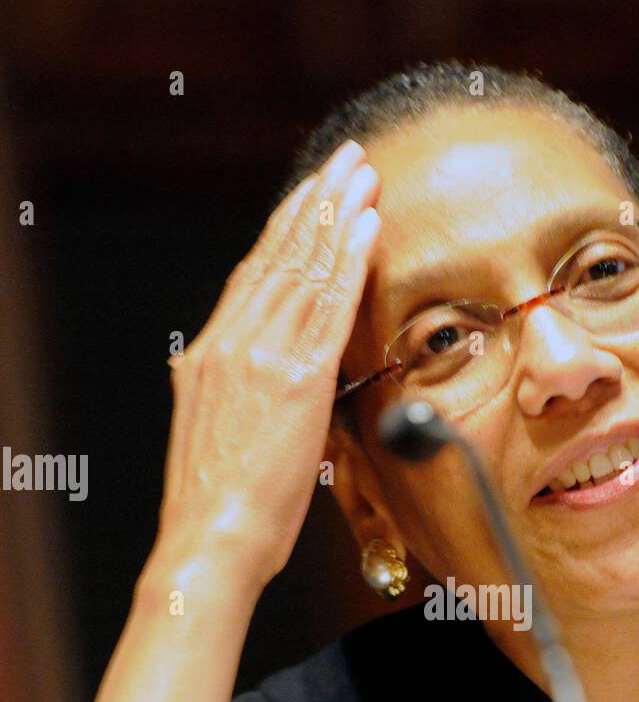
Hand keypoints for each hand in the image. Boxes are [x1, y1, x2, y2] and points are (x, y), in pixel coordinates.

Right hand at [155, 139, 379, 595]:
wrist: (209, 542)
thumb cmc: (219, 509)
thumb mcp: (218, 436)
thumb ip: (237, 395)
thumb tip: (258, 382)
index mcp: (208, 354)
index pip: (254, 274)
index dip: (288, 228)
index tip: (314, 195)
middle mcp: (231, 343)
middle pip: (280, 256)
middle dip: (317, 202)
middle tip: (346, 159)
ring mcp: (261, 358)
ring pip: (305, 271)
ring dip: (339, 217)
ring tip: (364, 175)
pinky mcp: (295, 382)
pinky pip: (328, 308)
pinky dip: (348, 263)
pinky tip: (367, 227)